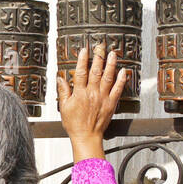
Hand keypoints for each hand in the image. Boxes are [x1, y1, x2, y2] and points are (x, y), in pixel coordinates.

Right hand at [56, 43, 126, 160]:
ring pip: (107, 77)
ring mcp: (103, 98)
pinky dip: (121, 79)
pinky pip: (117, 89)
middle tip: (100, 46)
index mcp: (79, 94)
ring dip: (110, 64)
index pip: (80, 72)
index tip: (84, 50)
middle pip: (95, 71)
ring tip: (112, 53)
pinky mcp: (111, 103)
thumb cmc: (75, 124)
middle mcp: (92, 93)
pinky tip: (123, 70)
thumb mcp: (64, 107)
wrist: (87, 137)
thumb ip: (63, 91)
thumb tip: (60, 78)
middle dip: (98, 57)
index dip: (82, 60)